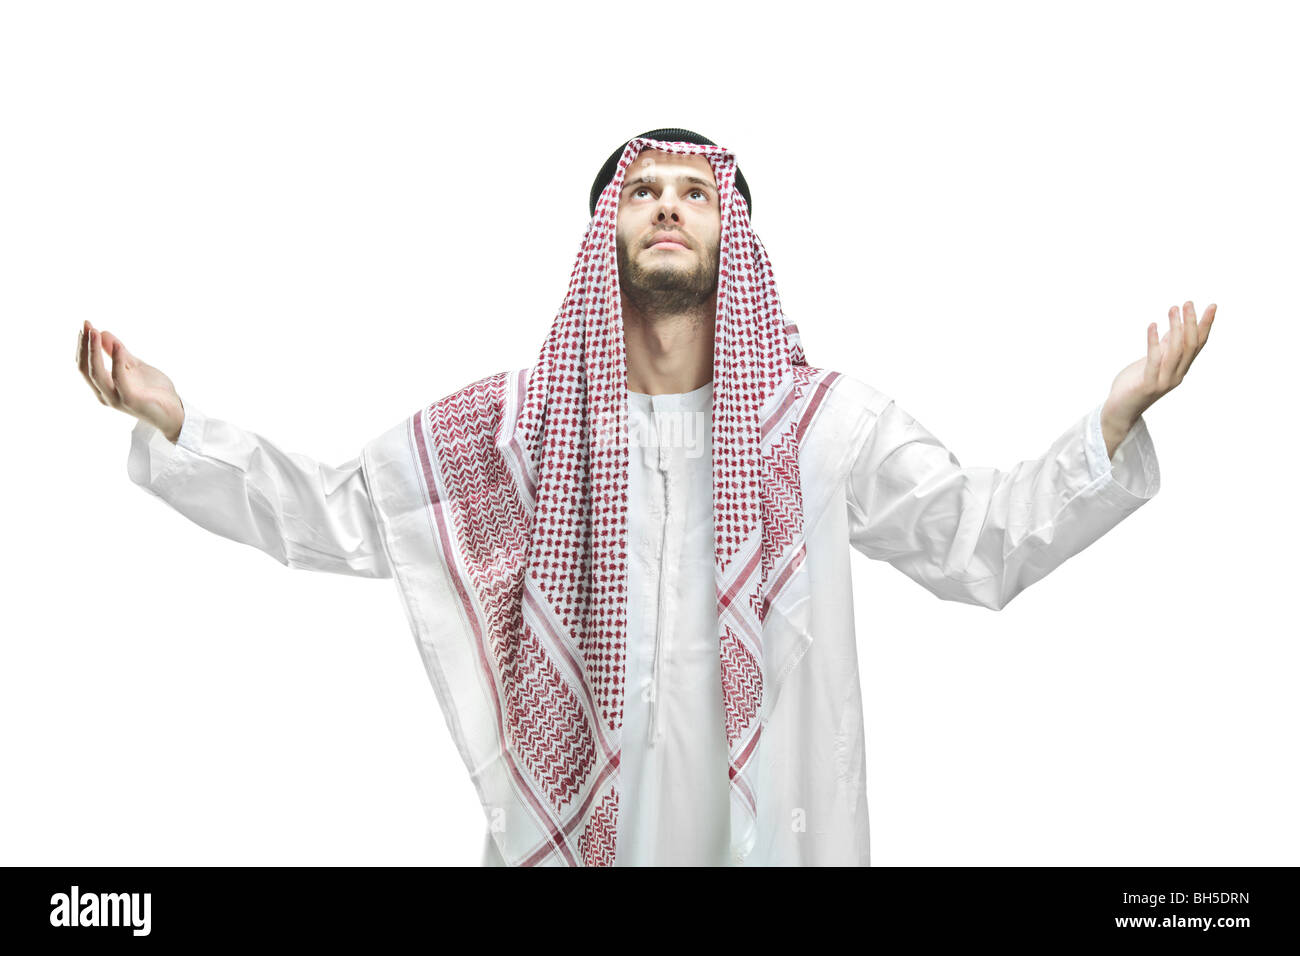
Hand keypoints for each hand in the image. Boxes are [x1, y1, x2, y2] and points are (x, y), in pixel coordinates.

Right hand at [76, 320, 185, 442]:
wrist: (174, 411)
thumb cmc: (154, 390)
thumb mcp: (133, 366)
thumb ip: (118, 353)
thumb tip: (102, 333)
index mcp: (103, 387)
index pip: (85, 365)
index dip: (83, 345)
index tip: (85, 324)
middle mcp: (105, 394)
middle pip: (86, 368)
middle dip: (84, 345)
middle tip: (86, 325)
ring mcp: (116, 398)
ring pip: (96, 374)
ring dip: (94, 351)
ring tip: (95, 332)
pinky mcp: (130, 400)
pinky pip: (119, 379)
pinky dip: (118, 361)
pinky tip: (119, 346)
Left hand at [1100, 300, 1216, 456]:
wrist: (1119, 411)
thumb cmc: (1134, 384)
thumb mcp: (1152, 361)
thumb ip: (1164, 347)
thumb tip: (1175, 327)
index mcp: (1180, 369)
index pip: (1198, 345)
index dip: (1205, 325)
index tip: (1212, 306)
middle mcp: (1176, 375)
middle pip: (1190, 345)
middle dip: (1191, 322)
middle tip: (1189, 303)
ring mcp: (1164, 381)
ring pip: (1176, 351)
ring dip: (1176, 327)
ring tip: (1173, 309)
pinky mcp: (1148, 384)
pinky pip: (1154, 360)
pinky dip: (1153, 341)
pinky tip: (1152, 325)